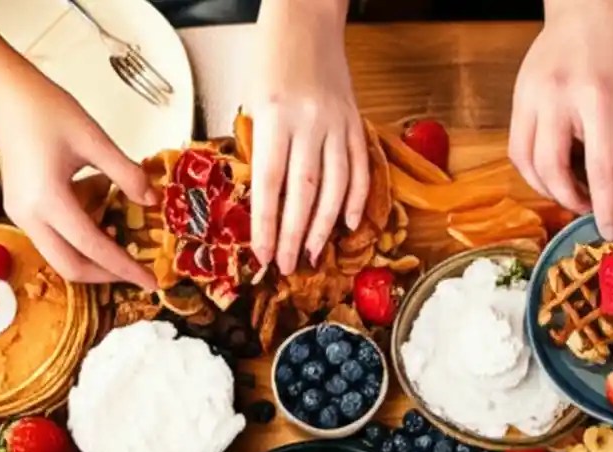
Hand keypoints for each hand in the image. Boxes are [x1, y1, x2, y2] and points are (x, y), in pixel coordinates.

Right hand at [0, 74, 157, 288]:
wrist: (7, 97)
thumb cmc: (48, 111)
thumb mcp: (94, 140)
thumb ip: (126, 174)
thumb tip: (153, 201)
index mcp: (49, 200)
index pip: (94, 248)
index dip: (125, 267)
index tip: (152, 281)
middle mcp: (29, 216)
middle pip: (70, 267)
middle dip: (106, 275)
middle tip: (138, 271)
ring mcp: (20, 216)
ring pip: (59, 256)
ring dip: (92, 258)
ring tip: (121, 242)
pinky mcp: (20, 210)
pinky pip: (52, 239)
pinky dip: (78, 240)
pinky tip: (99, 217)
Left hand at [248, 0, 369, 274]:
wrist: (306, 21)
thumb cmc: (271, 60)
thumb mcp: (252, 102)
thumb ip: (260, 148)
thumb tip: (263, 201)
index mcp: (275, 116)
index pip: (271, 183)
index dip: (268, 225)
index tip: (264, 254)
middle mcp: (310, 122)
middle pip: (304, 191)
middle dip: (296, 235)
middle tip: (289, 266)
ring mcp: (337, 123)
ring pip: (336, 185)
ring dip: (325, 226)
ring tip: (315, 254)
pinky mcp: (355, 121)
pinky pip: (360, 167)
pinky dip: (356, 199)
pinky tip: (348, 225)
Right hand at [510, 0, 612, 238]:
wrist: (585, 3)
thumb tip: (607, 174)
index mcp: (599, 97)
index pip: (600, 166)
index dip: (604, 205)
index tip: (608, 230)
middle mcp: (559, 100)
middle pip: (552, 170)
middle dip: (569, 199)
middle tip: (587, 208)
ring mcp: (531, 98)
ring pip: (525, 163)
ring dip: (545, 187)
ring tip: (567, 191)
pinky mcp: (517, 97)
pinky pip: (516, 146)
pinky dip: (532, 167)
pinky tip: (550, 168)